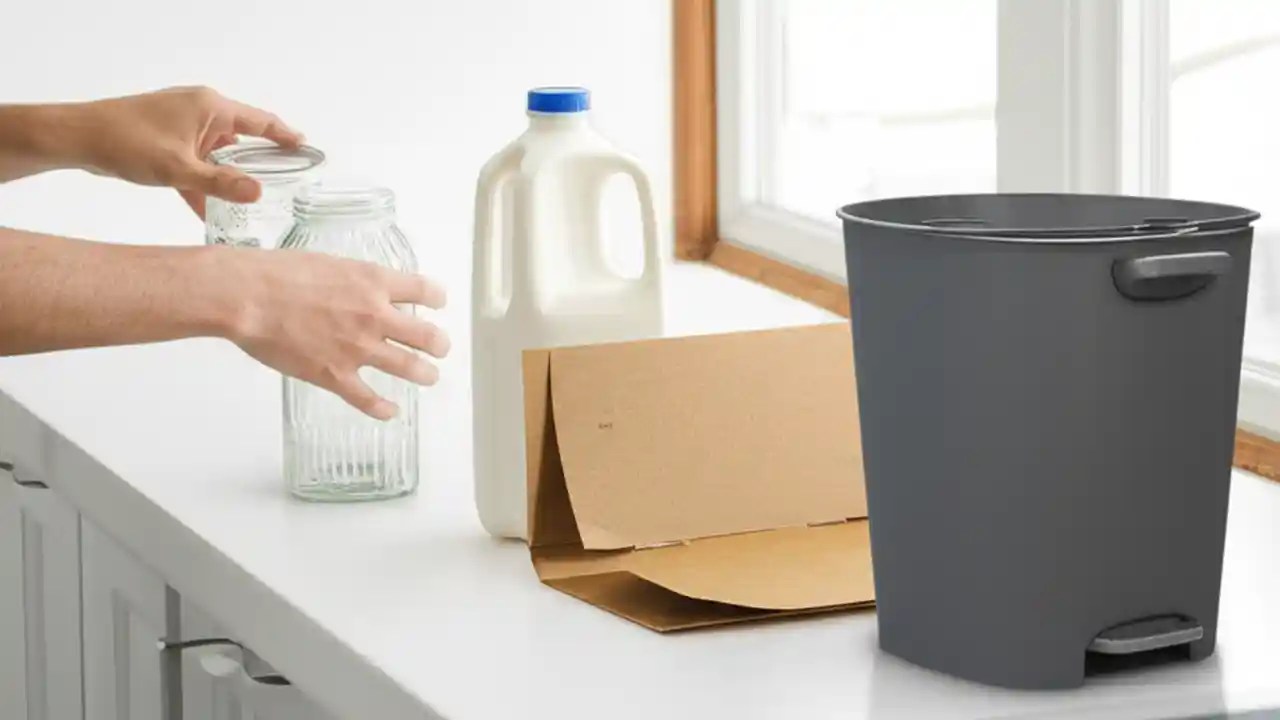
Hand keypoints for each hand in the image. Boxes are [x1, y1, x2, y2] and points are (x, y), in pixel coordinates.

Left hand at [69, 86, 302, 217]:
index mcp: (210, 107)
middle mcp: (200, 111)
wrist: (78, 137)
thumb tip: (259, 193)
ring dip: (228, 177)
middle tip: (286, 181)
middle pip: (241, 138)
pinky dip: (202, 182)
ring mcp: (183, 125)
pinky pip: (196, 162)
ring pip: (217, 154)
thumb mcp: (178, 169)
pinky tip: (208, 211)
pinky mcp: (168, 139)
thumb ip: (220, 183)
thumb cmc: (127, 142)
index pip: (260, 122)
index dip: (285, 136)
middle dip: (260, 160)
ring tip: (250, 202)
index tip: (306, 148)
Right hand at [210, 246, 448, 419]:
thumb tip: (360, 288)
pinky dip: (383, 409)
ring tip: (429, 376)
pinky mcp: (335, 375)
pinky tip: (390, 411)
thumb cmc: (278, 273)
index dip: (436, 299)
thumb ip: (353, 280)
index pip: (424, 291)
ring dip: (425, 374)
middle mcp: (374, 316)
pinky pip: (368, 399)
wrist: (247, 296)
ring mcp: (358, 348)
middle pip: (428, 335)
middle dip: (439, 344)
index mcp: (373, 282)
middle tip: (440, 347)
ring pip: (409, 368)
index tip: (438, 304)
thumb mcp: (330, 263)